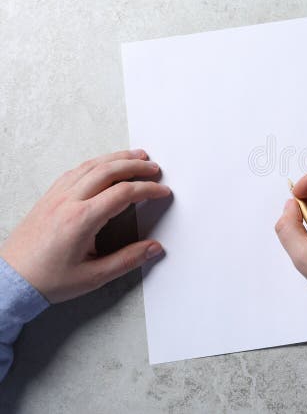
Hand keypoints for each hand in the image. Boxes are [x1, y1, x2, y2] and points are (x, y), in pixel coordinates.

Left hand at [0, 149, 170, 302]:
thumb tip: (153, 248)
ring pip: (90, 166)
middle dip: (135, 166)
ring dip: (116, 158)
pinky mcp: (49, 197)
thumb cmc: (46, 279)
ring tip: (135, 156)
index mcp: (81, 220)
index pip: (123, 193)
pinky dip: (95, 163)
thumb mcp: (93, 276)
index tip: (162, 191)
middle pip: (108, 171)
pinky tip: (103, 165)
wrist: (11, 279)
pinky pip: (75, 171)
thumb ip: (127, 260)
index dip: (147, 189)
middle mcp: (68, 202)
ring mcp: (56, 196)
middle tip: (153, 167)